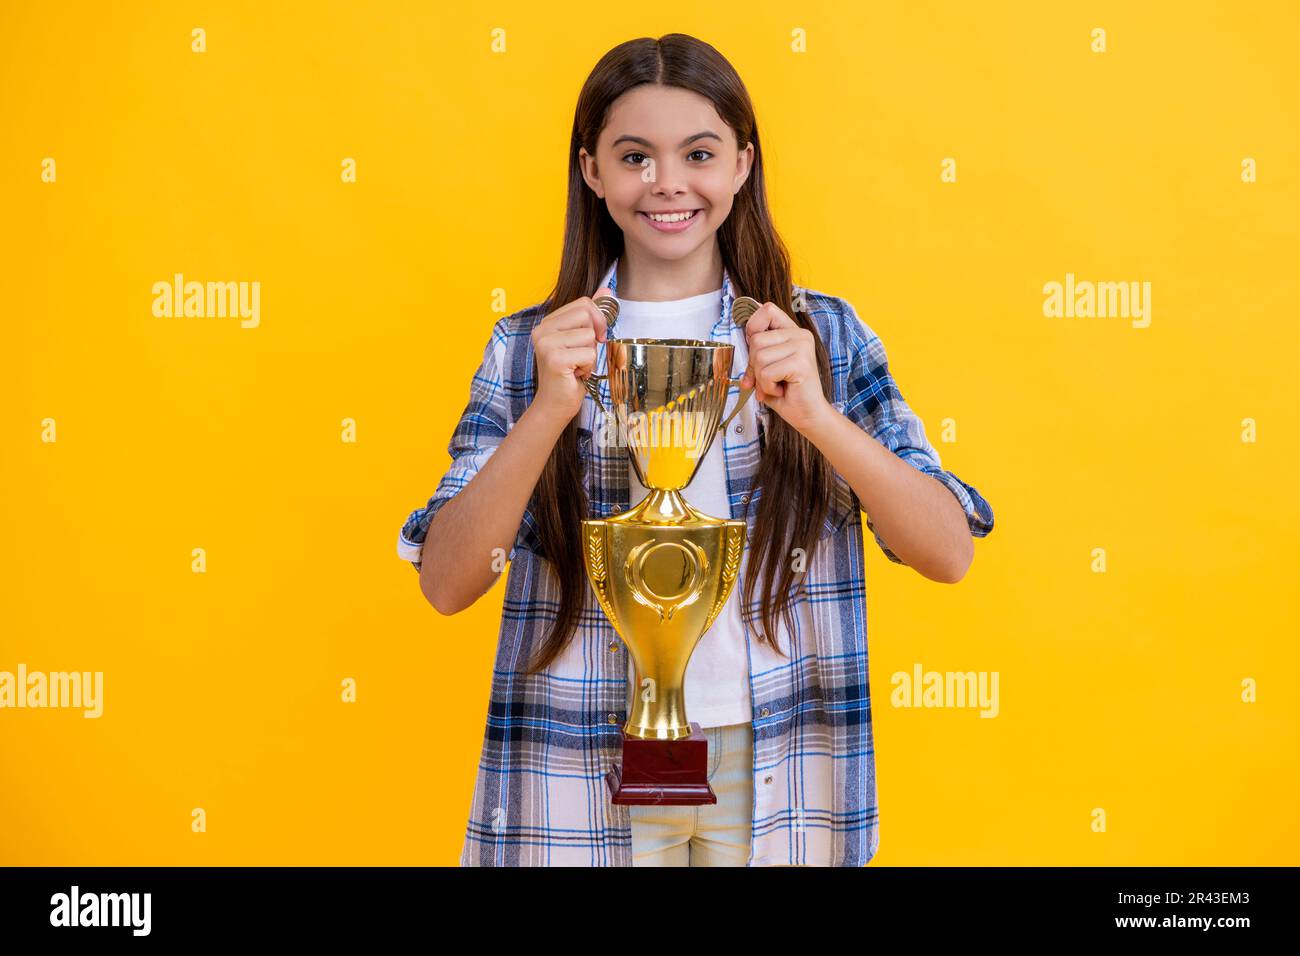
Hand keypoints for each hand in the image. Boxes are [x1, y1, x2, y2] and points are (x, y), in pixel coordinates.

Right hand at [529, 286, 612, 424]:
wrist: (554, 405)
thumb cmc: (569, 374)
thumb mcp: (581, 340)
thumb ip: (591, 314)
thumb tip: (606, 290)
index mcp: (548, 322)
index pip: (584, 303)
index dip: (597, 320)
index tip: (595, 338)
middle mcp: (542, 330)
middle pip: (587, 314)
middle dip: (594, 337)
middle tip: (582, 354)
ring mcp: (546, 344)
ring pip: (590, 335)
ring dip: (591, 355)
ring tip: (577, 366)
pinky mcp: (555, 359)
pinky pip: (589, 353)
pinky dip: (589, 367)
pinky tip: (576, 374)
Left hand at [738, 302, 830, 432]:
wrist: (806, 415)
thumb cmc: (787, 392)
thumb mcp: (766, 367)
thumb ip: (756, 351)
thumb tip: (743, 338)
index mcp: (792, 331)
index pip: (767, 310)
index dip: (753, 328)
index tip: (756, 349)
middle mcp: (800, 335)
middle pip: (756, 340)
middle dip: (754, 365)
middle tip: (767, 379)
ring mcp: (802, 346)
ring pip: (759, 357)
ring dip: (761, 378)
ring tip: (776, 385)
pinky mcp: (800, 362)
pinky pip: (767, 372)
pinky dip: (768, 386)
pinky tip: (781, 390)